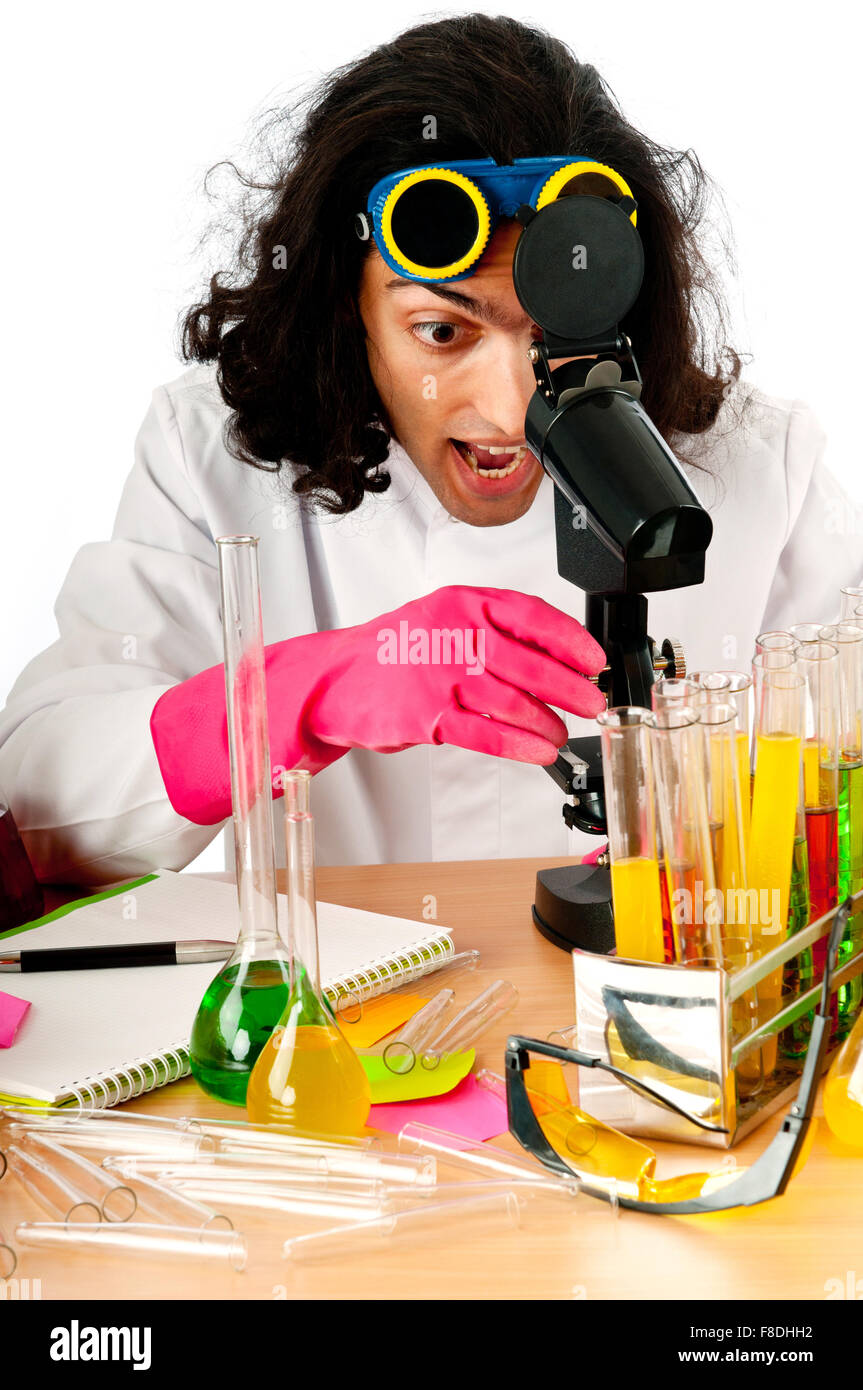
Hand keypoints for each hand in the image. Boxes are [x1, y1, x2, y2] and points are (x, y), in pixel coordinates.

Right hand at [151, 585, 606, 823]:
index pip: (530, 614)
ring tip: (563, 735)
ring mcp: (439, 674)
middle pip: (528, 661)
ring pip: (510, 700)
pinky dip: (517, 745)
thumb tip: (558, 658)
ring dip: (546, 722)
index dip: (570, 639)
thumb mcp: (445, 620)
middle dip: (569, 686)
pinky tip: (537, 751)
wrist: (337, 679)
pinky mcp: (426, 715)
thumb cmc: (398, 651)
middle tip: (593, 703)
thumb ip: (494, 630)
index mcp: (462, 602)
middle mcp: (453, 633)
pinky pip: (484, 733)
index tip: (595, 660)